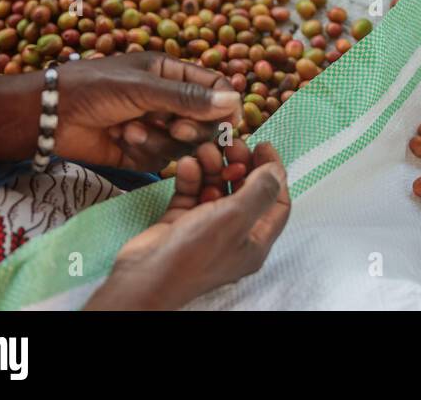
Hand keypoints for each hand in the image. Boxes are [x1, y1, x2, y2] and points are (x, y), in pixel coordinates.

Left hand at [54, 52, 240, 170]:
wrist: (46, 116)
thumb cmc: (92, 87)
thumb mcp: (143, 87)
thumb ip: (188, 97)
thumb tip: (233, 102)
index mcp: (171, 73)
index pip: (215, 88)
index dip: (225, 105)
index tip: (230, 124)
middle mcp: (167, 101)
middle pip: (204, 122)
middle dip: (191, 128)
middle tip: (176, 129)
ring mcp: (154, 127)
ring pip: (182, 144)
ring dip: (158, 140)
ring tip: (129, 131)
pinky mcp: (139, 151)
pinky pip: (160, 159)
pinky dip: (143, 152)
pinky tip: (120, 141)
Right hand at [85, 141, 290, 309]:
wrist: (143, 276)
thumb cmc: (195, 252)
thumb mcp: (236, 217)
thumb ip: (261, 190)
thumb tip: (277, 170)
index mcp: (255, 242)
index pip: (276, 202)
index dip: (274, 172)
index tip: (262, 145)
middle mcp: (234, 235)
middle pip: (246, 191)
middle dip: (240, 165)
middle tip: (232, 144)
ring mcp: (206, 228)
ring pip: (218, 188)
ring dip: (214, 167)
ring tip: (206, 151)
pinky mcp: (181, 221)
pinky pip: (192, 192)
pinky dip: (192, 177)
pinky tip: (188, 165)